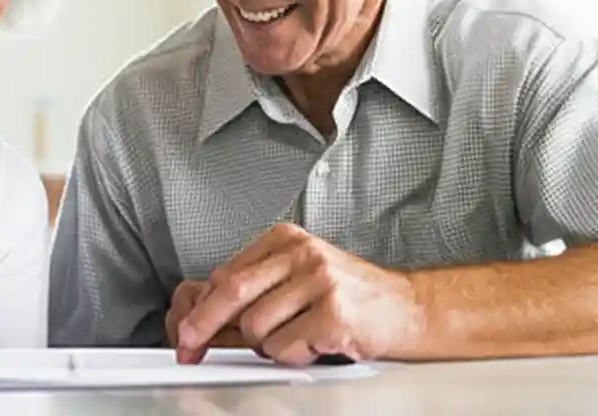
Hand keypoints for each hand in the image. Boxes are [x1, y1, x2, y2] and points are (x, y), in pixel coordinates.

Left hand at [176, 224, 422, 364]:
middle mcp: (302, 254)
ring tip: (299, 336)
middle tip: (191, 349)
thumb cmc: (353, 296)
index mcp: (286, 240)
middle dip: (203, 326)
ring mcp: (319, 282)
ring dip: (268, 346)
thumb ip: (260, 288)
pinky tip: (316, 343)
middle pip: (232, 292)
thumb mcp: (302, 276)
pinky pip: (285, 348)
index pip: (227, 273)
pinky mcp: (333, 314)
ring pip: (257, 327)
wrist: (409, 308)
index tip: (187, 332)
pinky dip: (292, 356)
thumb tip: (207, 317)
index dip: (201, 308)